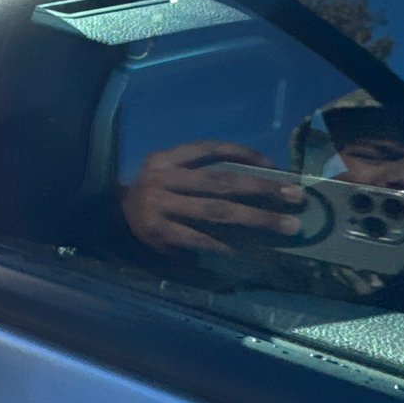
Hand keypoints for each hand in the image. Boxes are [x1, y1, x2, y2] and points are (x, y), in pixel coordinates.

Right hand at [122, 140, 305, 253]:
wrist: (107, 219)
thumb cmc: (149, 196)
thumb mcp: (165, 174)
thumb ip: (197, 173)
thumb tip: (256, 178)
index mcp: (164, 158)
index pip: (209, 148)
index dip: (243, 154)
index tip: (273, 165)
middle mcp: (161, 178)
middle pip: (221, 181)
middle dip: (262, 188)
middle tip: (296, 196)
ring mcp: (159, 206)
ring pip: (217, 210)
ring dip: (257, 218)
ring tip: (287, 225)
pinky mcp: (158, 232)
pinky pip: (201, 239)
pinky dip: (229, 246)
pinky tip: (252, 253)